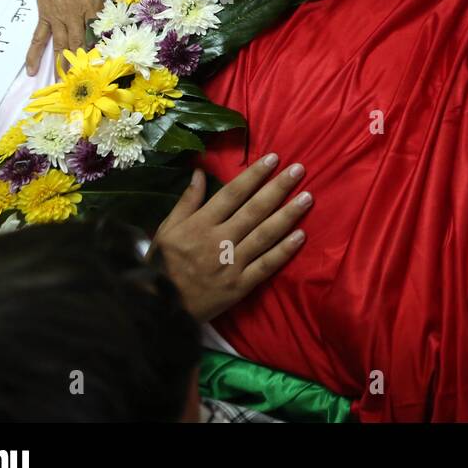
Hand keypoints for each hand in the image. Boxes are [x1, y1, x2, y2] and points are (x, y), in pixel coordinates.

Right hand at [8, 0, 118, 76]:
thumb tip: (131, 4)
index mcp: (91, 7)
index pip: (101, 31)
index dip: (107, 47)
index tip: (113, 64)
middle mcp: (74, 17)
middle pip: (81, 44)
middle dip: (85, 63)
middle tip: (90, 83)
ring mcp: (57, 20)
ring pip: (62, 46)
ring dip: (64, 66)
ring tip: (67, 84)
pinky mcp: (45, 19)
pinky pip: (38, 39)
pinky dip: (34, 55)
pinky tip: (32, 71)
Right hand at [152, 157, 312, 322]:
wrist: (159, 308)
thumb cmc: (163, 265)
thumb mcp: (166, 230)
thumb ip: (186, 201)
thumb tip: (200, 171)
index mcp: (199, 225)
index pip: (232, 194)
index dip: (254, 175)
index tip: (274, 158)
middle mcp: (218, 241)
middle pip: (254, 210)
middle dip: (278, 188)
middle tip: (300, 170)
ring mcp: (232, 264)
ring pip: (265, 235)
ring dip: (288, 215)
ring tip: (308, 197)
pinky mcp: (240, 285)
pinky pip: (266, 265)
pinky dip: (284, 251)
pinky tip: (301, 235)